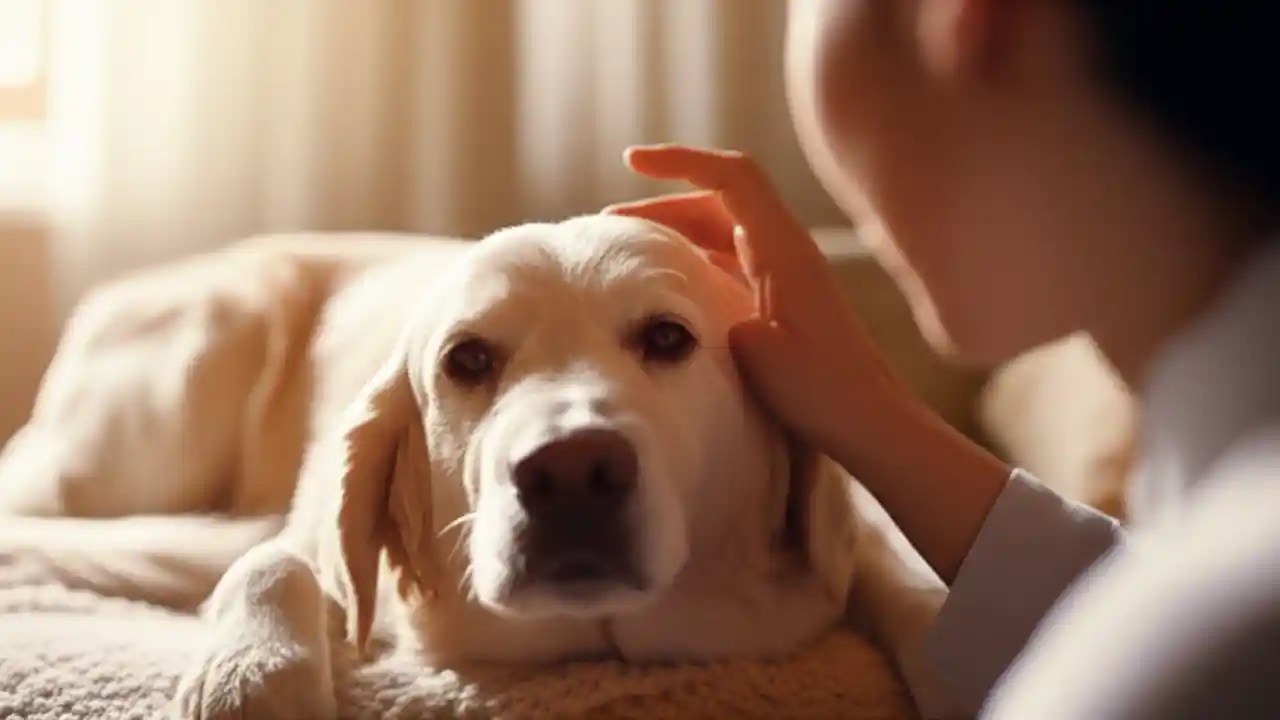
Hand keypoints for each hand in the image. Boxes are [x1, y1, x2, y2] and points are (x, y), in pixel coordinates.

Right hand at [607, 145, 1010, 582]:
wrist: (872, 422)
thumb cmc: (824, 393)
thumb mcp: (762, 355)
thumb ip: (721, 317)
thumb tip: (685, 307)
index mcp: (782, 250)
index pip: (729, 177)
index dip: (680, 160)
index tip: (631, 160)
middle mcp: (786, 251)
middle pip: (718, 200)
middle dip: (662, 202)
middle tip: (608, 224)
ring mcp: (785, 274)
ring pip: (721, 231)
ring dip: (674, 232)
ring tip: (626, 251)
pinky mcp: (782, 300)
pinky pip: (729, 260)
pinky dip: (692, 259)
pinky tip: (664, 283)